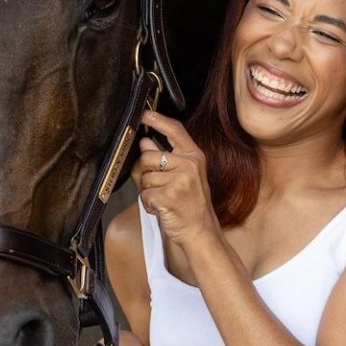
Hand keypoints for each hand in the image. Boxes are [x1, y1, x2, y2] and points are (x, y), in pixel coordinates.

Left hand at [133, 110, 220, 249]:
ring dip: (148, 191)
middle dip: (146, 173)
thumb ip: (163, 158)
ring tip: (165, 199)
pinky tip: (162, 208)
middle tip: (160, 187)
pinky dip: (148, 204)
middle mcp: (189, 164)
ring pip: (144, 178)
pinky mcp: (170, 195)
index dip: (157, 119)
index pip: (174, 129)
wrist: (201, 231)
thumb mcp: (184, 176)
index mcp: (194, 156)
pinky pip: (144, 194)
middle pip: (148, 156)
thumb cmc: (191, 205)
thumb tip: (144, 143)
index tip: (144, 114)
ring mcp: (181, 179)